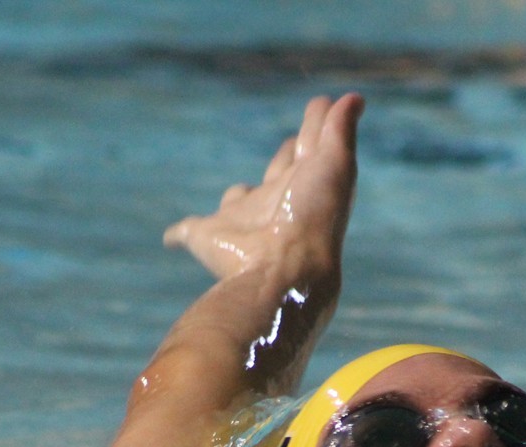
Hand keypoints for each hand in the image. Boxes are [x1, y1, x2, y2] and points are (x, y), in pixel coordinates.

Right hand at [164, 93, 363, 282]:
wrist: (283, 269)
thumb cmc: (313, 217)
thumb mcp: (334, 164)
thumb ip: (339, 131)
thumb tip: (355, 98)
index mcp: (305, 185)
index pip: (311, 149)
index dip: (316, 127)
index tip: (322, 105)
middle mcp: (274, 204)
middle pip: (278, 176)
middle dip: (284, 160)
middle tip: (291, 143)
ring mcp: (240, 223)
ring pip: (237, 204)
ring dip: (238, 198)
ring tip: (238, 194)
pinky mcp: (206, 237)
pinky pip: (186, 232)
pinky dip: (177, 235)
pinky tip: (170, 239)